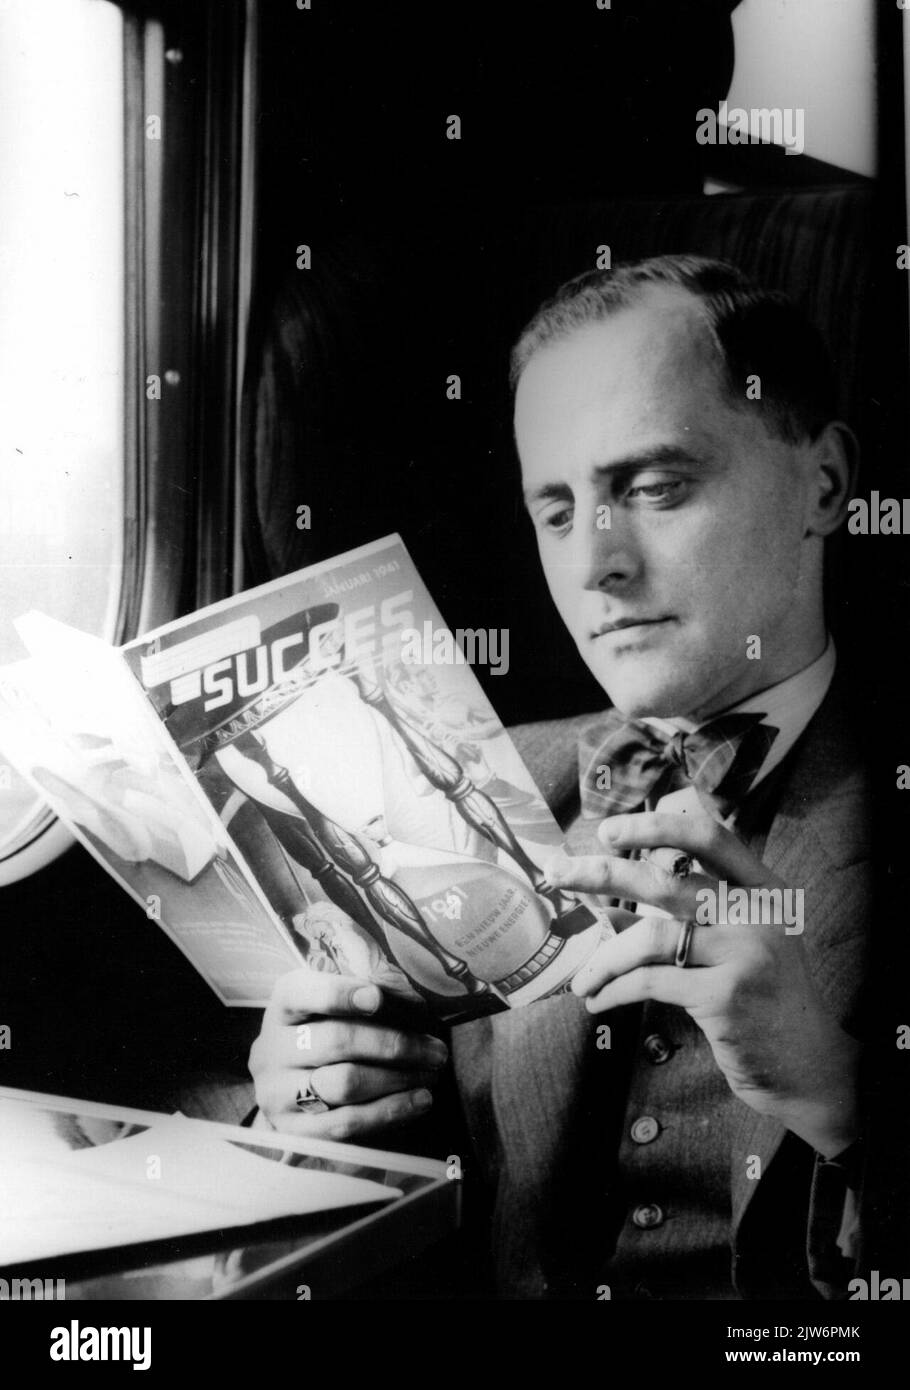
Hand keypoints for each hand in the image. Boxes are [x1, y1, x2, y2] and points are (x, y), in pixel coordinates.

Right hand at [249, 970, 448, 1141]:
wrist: (283, 1084)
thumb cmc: (321, 1031)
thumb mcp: (329, 1004)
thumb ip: (363, 993)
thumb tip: (411, 997)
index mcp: (283, 1004)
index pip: (303, 993)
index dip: (340, 994)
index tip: (378, 998)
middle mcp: (273, 1048)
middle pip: (336, 1041)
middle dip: (394, 1044)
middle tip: (435, 1048)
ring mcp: (279, 1093)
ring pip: (345, 1084)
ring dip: (398, 1078)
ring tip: (432, 1072)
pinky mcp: (294, 1132)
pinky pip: (347, 1123)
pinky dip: (390, 1111)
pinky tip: (420, 1100)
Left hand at [547, 811, 860, 1159]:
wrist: (808, 1067)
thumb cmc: (762, 1000)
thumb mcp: (735, 946)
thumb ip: (682, 920)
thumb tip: (604, 907)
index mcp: (763, 890)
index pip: (710, 836)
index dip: (655, 827)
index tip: (608, 831)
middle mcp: (758, 914)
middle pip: (667, 879)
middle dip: (601, 872)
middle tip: (557, 873)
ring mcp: (745, 954)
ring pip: (650, 934)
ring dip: (602, 956)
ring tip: (580, 978)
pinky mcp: (726, 997)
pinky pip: (650, 981)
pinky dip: (614, 988)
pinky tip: (597, 999)